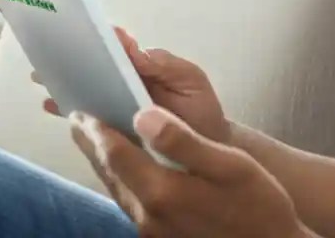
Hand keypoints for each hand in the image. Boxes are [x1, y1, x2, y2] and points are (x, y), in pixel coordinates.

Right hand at [34, 26, 230, 143]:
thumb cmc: (200, 111)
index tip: (75, 33)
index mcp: (143, 66)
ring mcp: (118, 104)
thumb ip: (164, 64)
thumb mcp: (189, 81)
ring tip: (41, 79)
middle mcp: (126, 81)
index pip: (116, 48)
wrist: (206, 152)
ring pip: (86, 89)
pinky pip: (88, 115)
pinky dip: (69, 109)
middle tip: (46, 56)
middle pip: (94, 66)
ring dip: (64, 82)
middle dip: (70, 60)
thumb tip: (133, 47)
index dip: (96, 39)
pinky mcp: (113, 128)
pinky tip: (51, 106)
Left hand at [71, 106, 313, 237]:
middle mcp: (148, 215)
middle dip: (91, 144)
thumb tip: (140, 115)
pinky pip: (129, 203)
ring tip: (94, 140)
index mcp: (161, 190)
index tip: (80, 109)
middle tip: (76, 119)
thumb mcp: (229, 164)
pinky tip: (125, 171)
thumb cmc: (258, 203)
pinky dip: (119, 179)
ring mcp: (152, 230)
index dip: (95, 129)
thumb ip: (182, 140)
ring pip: (116, 189)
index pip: (115, 153)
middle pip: (108, 172)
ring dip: (103, 162)